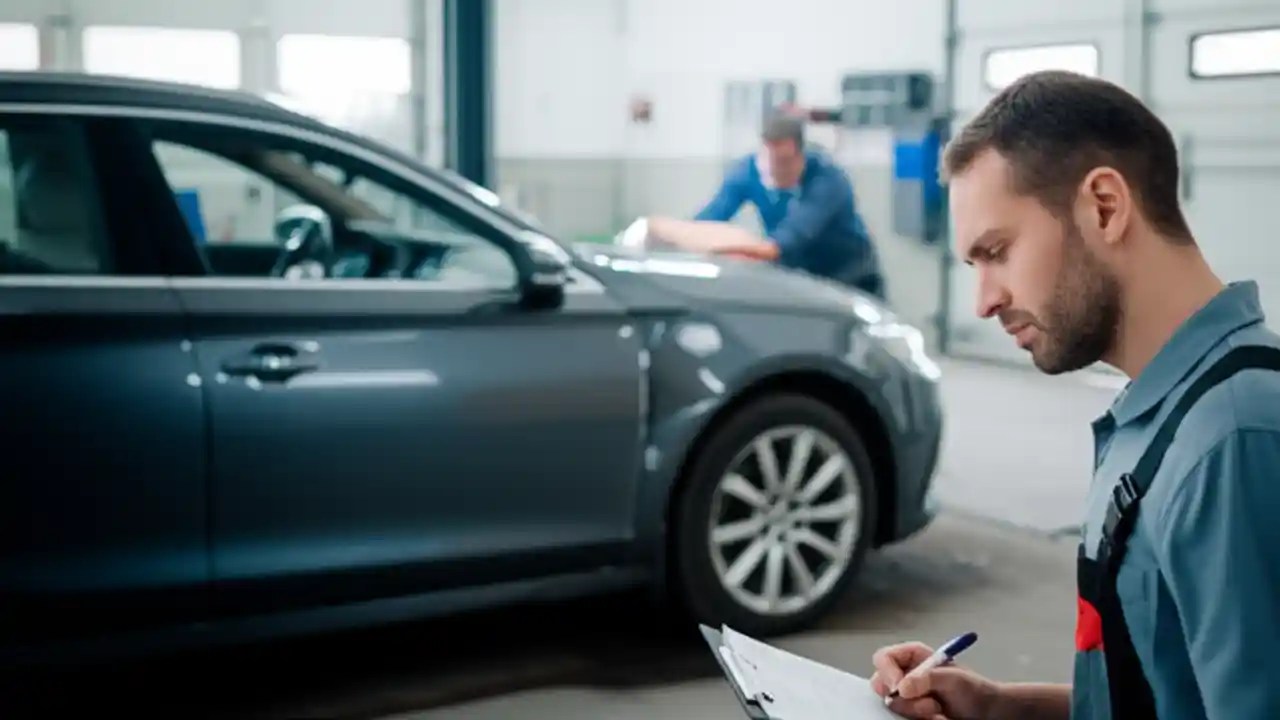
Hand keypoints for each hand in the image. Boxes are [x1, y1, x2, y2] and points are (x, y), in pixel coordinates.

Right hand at [869, 642, 999, 719]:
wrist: (987, 713)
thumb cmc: (974, 690)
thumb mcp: (953, 679)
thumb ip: (927, 678)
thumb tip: (902, 686)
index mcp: (913, 657)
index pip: (884, 658)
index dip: (887, 672)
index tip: (899, 687)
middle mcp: (905, 675)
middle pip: (881, 683)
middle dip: (901, 697)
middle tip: (927, 703)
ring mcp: (907, 697)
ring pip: (892, 704)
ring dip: (914, 711)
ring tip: (937, 710)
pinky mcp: (911, 714)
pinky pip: (900, 718)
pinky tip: (935, 718)